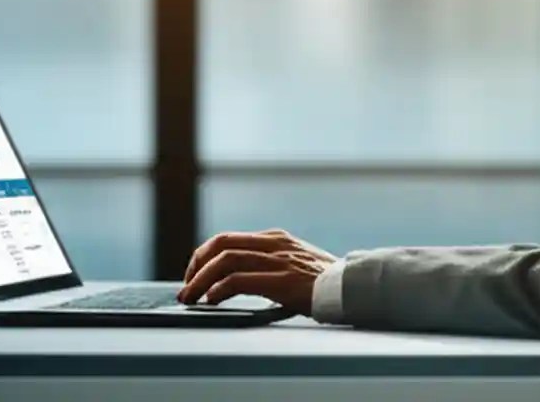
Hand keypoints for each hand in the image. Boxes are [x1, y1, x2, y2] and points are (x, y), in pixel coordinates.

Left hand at [177, 228, 336, 315]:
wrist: (352, 287)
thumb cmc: (327, 281)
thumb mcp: (296, 262)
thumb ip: (272, 263)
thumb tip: (240, 279)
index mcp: (276, 238)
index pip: (228, 239)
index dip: (204, 255)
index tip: (195, 274)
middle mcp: (273, 244)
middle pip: (221, 244)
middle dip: (196, 265)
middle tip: (186, 286)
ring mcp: (277, 260)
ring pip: (225, 261)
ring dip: (201, 280)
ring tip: (191, 296)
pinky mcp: (281, 280)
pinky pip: (239, 280)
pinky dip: (219, 289)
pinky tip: (212, 300)